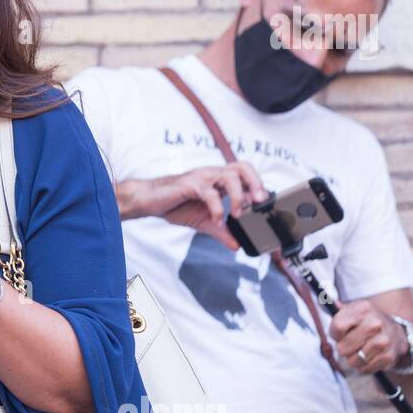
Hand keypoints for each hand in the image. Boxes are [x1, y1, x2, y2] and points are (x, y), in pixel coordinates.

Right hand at [152, 161, 266, 250]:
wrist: (149, 201)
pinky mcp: (189, 184)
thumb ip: (222, 231)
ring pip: (229, 176)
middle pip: (242, 166)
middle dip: (255, 183)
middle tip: (259, 202)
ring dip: (238, 196)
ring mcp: (201, 177)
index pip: (245, 174)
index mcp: (218, 180)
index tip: (264, 206)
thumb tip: (237, 246)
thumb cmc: (175, 205)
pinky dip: (217, 209)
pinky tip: (216, 221)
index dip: (258, 187)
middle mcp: (212, 174)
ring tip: (238, 214)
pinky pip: (209, 193)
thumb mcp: (204, 221)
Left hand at [328, 300, 407, 374]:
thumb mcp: (352, 310)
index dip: (335, 334)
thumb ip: (337, 309)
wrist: (393, 330)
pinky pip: (366, 368)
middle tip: (347, 346)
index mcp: (363, 309)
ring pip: (355, 360)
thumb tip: (325, 301)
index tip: (339, 334)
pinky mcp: (389, 355)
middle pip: (343, 347)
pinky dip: (363, 367)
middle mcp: (375, 323)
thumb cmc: (364, 321)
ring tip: (357, 352)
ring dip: (352, 360)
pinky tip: (366, 358)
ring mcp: (384, 340)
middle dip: (342, 349)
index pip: (338, 326)